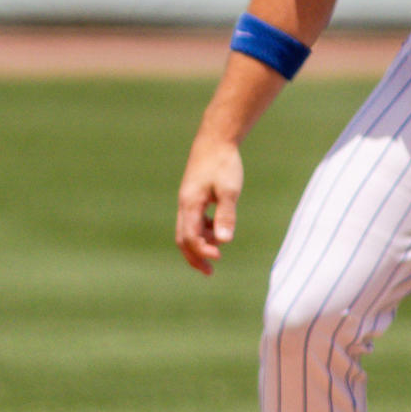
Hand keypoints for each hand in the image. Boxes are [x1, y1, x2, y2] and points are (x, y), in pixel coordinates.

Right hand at [175, 139, 243, 272]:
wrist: (215, 139)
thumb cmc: (223, 163)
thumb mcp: (228, 190)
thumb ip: (226, 215)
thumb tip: (224, 241)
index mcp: (189, 204)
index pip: (189, 237)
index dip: (201, 251)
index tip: (219, 257)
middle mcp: (184, 205)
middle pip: (182, 238)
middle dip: (194, 256)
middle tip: (209, 272)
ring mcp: (187, 200)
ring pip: (187, 230)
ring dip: (200, 243)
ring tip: (219, 249)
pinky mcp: (194, 196)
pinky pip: (194, 220)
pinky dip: (203, 231)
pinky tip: (218, 230)